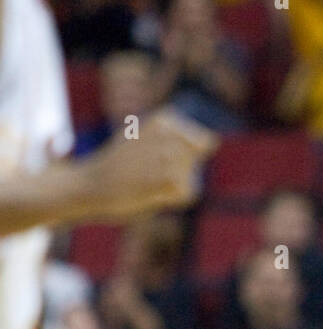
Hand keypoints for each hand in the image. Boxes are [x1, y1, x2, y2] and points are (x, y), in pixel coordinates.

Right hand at [87, 110, 217, 220]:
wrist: (91, 184)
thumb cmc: (119, 165)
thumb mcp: (144, 138)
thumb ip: (175, 137)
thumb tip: (214, 141)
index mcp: (165, 118)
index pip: (205, 143)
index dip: (186, 159)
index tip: (157, 159)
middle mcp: (169, 131)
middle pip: (199, 161)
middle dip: (183, 172)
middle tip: (151, 173)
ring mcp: (169, 154)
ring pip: (192, 177)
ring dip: (175, 187)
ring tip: (148, 182)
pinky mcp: (167, 178)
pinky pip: (188, 194)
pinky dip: (173, 199)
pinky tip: (151, 192)